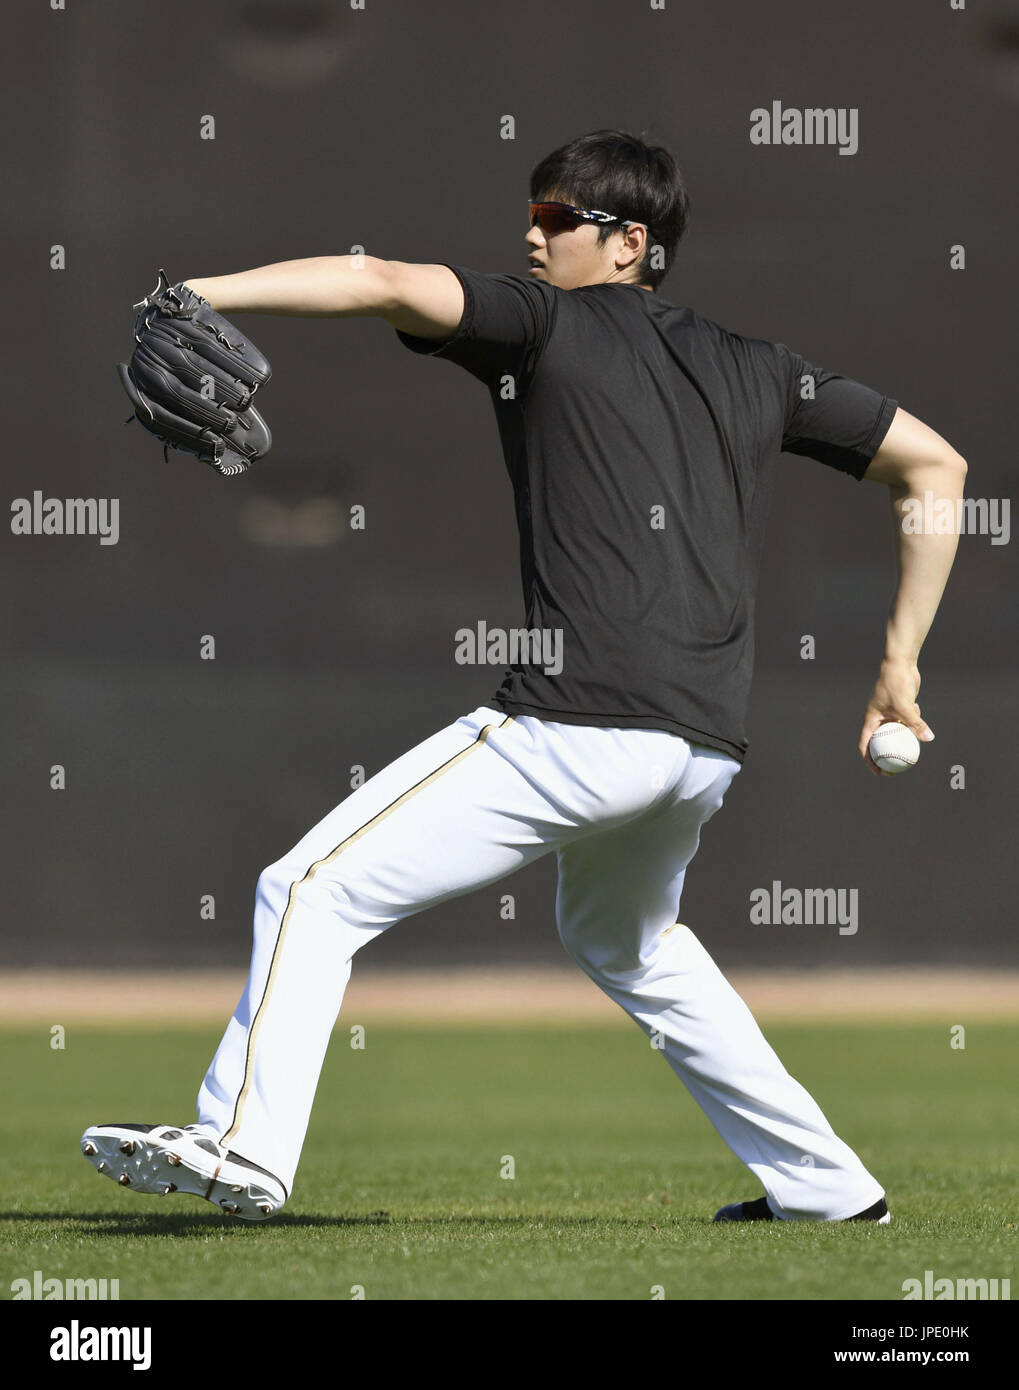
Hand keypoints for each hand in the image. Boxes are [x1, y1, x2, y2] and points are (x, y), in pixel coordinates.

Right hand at [858, 657, 934, 775]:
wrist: (900, 663)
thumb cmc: (896, 684)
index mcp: (871, 719)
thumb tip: (928, 738)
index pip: (865, 744)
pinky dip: (912, 720)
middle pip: (879, 740)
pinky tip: (920, 715)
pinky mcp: (899, 705)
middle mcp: (878, 716)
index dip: (869, 761)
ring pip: (894, 730)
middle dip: (886, 755)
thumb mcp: (906, 707)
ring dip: (901, 738)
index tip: (879, 772)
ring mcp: (889, 711)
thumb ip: (915, 723)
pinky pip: (905, 719)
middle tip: (895, 768)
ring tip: (911, 750)